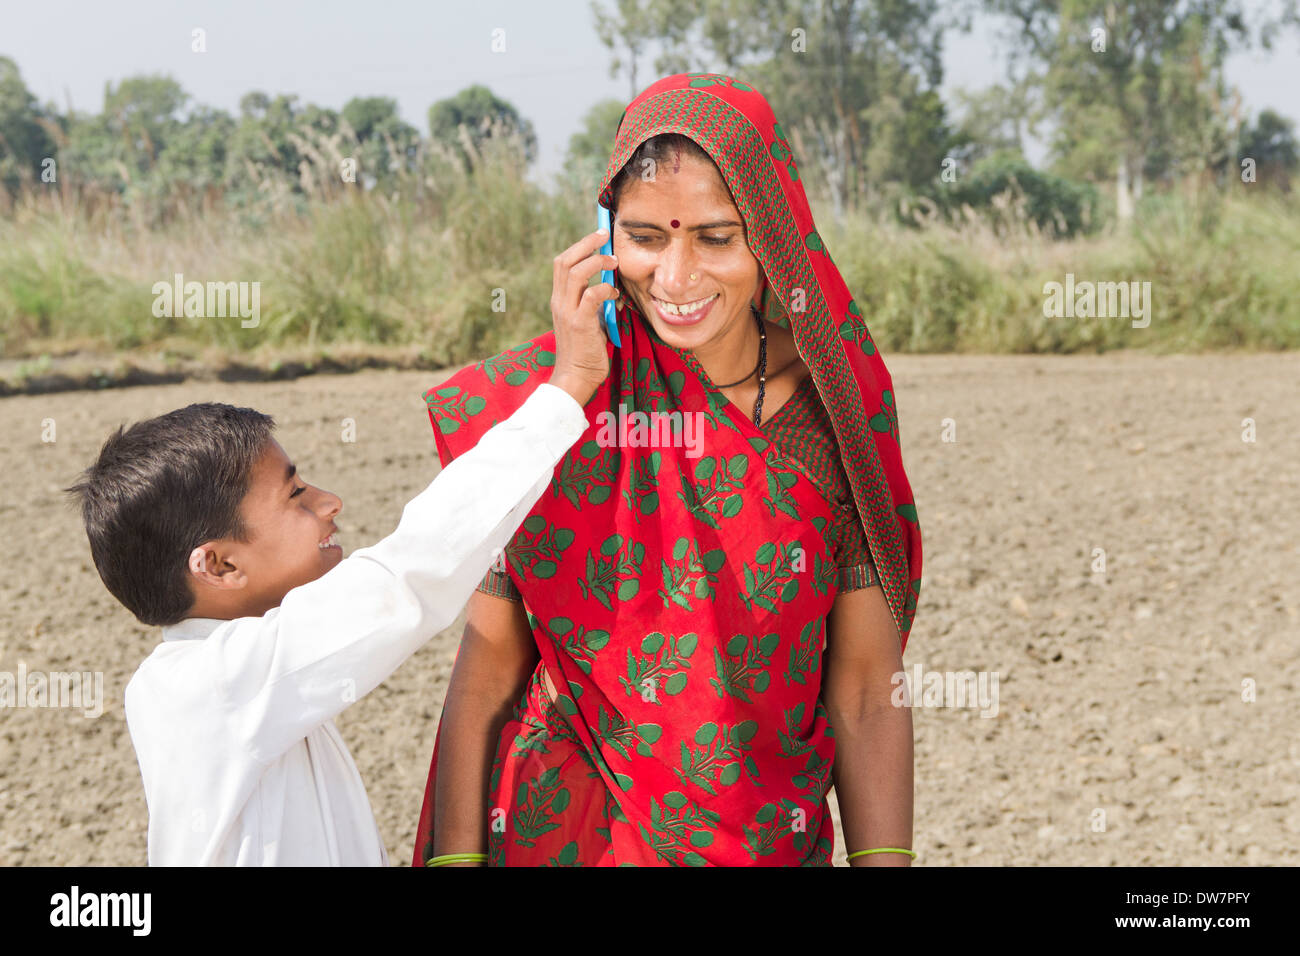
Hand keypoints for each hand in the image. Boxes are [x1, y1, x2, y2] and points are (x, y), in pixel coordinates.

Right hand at [548, 228, 616, 405]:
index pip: (562, 263)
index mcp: (560, 299)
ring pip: (576, 272)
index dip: (579, 246)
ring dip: (597, 262)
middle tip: (605, 235)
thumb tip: (613, 287)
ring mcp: (567, 312)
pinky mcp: (579, 323)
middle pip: (565, 261)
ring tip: (613, 262)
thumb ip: (595, 303)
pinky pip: (591, 295)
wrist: (576, 377)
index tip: (598, 237)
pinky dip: (605, 288)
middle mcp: (559, 302)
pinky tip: (616, 294)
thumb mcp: (589, 320)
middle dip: (586, 244)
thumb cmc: (586, 351)